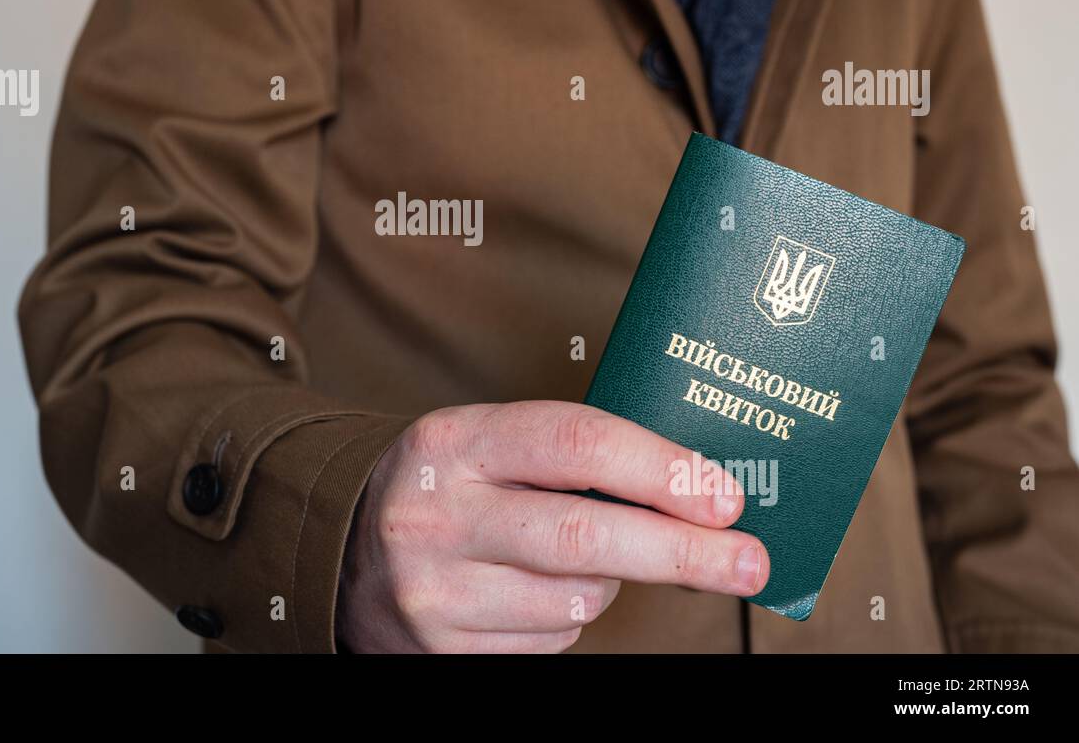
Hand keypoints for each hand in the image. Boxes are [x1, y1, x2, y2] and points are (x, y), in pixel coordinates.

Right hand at [336, 400, 768, 652]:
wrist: (342, 548)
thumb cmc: (449, 485)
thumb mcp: (490, 444)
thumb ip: (571, 456)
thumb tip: (693, 491)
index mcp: (457, 442)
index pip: (575, 443)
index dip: (660, 470)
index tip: (724, 496)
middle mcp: (438, 514)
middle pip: (585, 537)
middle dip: (682, 552)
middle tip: (748, 560)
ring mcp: (436, 589)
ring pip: (577, 598)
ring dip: (611, 584)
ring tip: (584, 558)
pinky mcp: (442, 649)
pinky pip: (551, 640)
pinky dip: (568, 617)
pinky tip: (536, 590)